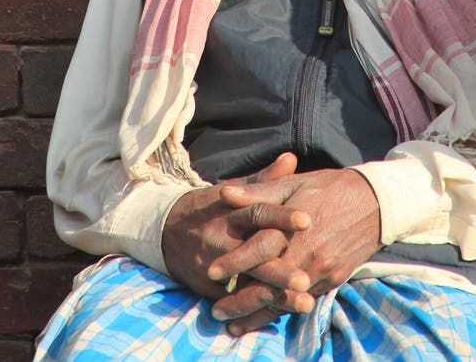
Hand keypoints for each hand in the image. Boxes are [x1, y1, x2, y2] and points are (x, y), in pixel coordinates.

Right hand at [161, 152, 311, 303]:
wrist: (167, 231)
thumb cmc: (213, 208)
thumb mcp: (235, 190)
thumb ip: (266, 180)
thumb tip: (292, 158)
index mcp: (232, 211)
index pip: (258, 211)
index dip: (283, 215)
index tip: (308, 220)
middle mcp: (222, 239)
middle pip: (254, 255)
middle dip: (281, 270)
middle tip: (307, 280)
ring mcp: (214, 266)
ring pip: (247, 283)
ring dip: (276, 296)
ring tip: (305, 303)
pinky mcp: (208, 288)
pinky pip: (235, 301)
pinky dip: (258, 311)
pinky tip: (282, 317)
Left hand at [211, 168, 380, 334]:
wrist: (376, 202)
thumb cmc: (329, 188)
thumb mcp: (293, 185)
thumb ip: (259, 193)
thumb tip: (226, 195)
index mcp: (294, 229)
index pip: (256, 251)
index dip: (232, 264)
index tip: (211, 274)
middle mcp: (308, 255)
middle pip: (268, 286)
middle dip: (240, 302)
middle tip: (216, 313)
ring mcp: (322, 271)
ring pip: (285, 301)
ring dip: (259, 314)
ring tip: (235, 325)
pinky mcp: (334, 280)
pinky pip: (304, 301)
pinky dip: (283, 311)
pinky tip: (267, 317)